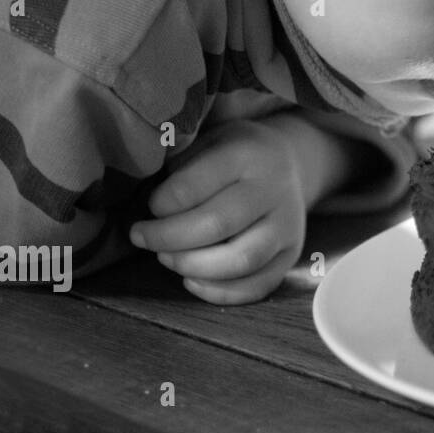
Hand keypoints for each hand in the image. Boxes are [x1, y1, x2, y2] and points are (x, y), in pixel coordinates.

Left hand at [132, 119, 307, 304]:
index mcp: (249, 154)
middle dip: (168, 238)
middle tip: (142, 237)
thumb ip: (181, 165)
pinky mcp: (291, 255)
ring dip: (192, 266)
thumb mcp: (208, 140)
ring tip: (165, 258)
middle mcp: (275, 190)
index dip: (162, 203)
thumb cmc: (233, 154)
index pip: (195, 186)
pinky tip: (191, 280)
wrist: (289, 163)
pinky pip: (258, 286)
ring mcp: (288, 226)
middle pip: (217, 224)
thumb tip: (143, 202)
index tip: (149, 207)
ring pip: (241, 260)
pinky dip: (220, 292)